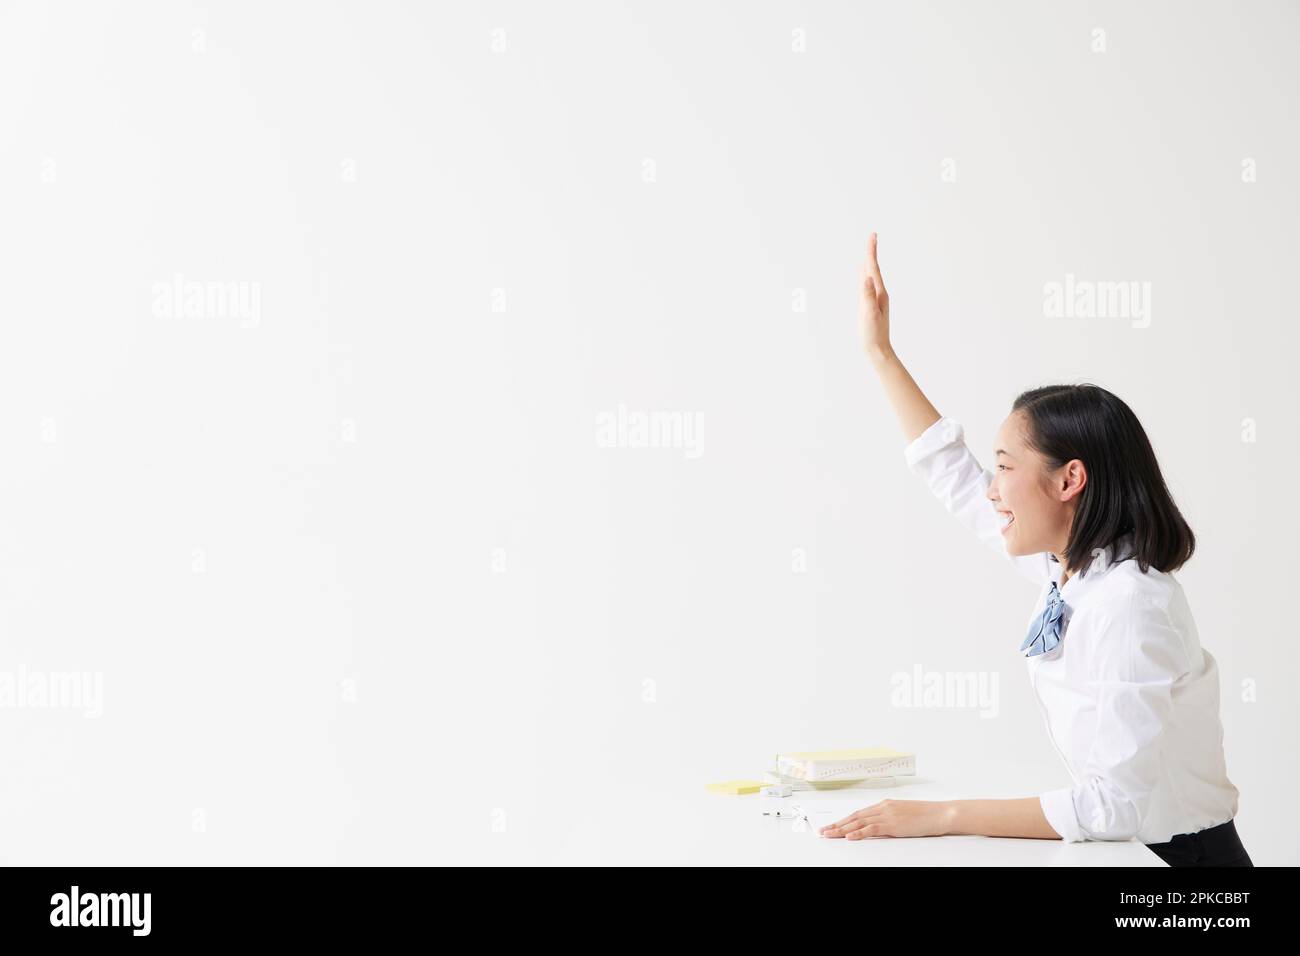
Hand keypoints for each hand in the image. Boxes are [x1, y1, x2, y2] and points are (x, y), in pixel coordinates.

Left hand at [819, 799, 953, 839]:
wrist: (941, 813)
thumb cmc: (926, 816)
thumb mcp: (903, 815)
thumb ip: (889, 819)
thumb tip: (876, 828)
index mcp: (885, 804)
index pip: (859, 813)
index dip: (844, 820)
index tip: (832, 825)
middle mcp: (883, 807)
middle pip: (854, 816)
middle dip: (837, 824)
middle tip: (823, 831)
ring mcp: (887, 814)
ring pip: (859, 822)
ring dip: (842, 829)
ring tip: (829, 834)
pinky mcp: (893, 824)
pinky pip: (872, 828)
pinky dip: (858, 833)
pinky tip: (849, 837)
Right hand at [859, 232, 890, 357]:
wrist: (878, 350)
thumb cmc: (873, 334)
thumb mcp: (868, 315)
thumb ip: (867, 296)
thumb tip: (867, 277)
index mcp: (878, 293)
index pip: (873, 268)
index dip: (872, 252)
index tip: (873, 236)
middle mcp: (879, 294)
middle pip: (874, 268)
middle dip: (871, 252)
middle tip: (872, 237)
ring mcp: (876, 299)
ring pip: (871, 275)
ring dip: (870, 262)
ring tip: (869, 251)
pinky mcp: (871, 305)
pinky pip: (868, 285)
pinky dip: (866, 275)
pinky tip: (865, 275)